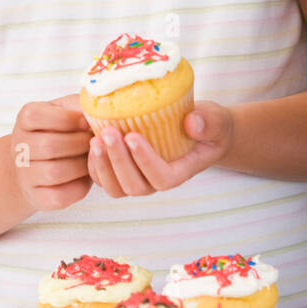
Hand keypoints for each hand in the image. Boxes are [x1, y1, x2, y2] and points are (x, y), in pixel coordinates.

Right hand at [11, 94, 93, 211]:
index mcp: (26, 119)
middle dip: (80, 144)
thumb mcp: (67, 109)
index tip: (87, 122)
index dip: (69, 119)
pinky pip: (59, 196)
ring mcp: (25, 175)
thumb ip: (80, 106)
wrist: (41, 162)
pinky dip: (79, 187)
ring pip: (54, 172)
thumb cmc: (62, 130)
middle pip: (49, 146)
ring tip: (92, 159)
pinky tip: (85, 177)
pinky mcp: (37, 198)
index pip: (37, 116)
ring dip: (81, 166)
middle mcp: (19, 147)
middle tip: (97, 143)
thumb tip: (101, 111)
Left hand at [87, 101, 233, 197]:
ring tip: (95, 139)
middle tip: (108, 133)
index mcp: (181, 171)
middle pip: (134, 186)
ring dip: (103, 166)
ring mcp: (139, 179)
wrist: (198, 129)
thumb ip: (208, 122)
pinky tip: (90, 140)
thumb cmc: (208, 125)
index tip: (133, 136)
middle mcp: (157, 181)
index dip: (146, 162)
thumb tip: (191, 123)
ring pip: (115, 187)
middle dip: (119, 162)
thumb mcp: (216, 120)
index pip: (163, 178)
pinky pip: (104, 178)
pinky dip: (94, 164)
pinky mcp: (123, 171)